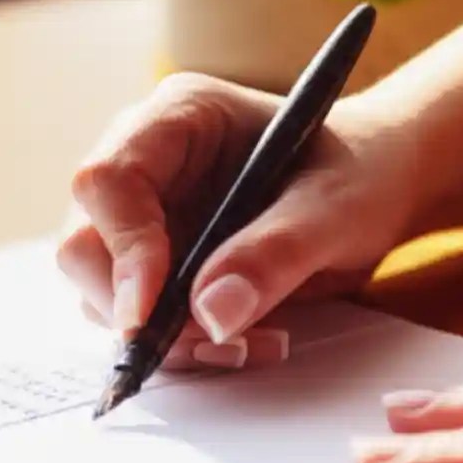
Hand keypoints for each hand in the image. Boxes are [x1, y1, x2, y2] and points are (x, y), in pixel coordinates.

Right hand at [57, 73, 419, 369]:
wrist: (376, 189)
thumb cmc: (360, 174)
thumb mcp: (337, 208)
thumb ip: (275, 253)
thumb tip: (210, 314)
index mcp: (178, 117)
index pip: (110, 180)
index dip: (122, 249)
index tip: (150, 315)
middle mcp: (143, 163)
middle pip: (85, 242)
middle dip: (136, 309)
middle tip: (211, 343)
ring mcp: (142, 216)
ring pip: (102, 290)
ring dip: (164, 336)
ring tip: (249, 344)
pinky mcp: (154, 265)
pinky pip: (137, 318)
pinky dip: (179, 345)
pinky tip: (240, 342)